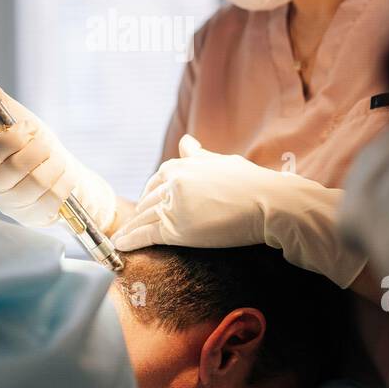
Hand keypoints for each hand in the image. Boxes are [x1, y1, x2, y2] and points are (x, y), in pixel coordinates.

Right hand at [0, 72, 116, 231]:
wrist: (63, 172)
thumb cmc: (38, 145)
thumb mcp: (20, 120)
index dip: (18, 138)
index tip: (31, 130)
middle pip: (16, 169)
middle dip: (40, 152)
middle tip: (46, 146)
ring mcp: (8, 206)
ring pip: (38, 184)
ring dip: (56, 166)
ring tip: (57, 161)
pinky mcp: (29, 218)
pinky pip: (52, 201)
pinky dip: (64, 184)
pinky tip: (63, 178)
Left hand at [114, 135, 361, 286]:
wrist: (270, 203)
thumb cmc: (252, 184)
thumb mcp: (222, 161)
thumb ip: (198, 155)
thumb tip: (185, 141)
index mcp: (181, 165)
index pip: (156, 181)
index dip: (150, 196)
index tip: (147, 206)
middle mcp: (172, 181)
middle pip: (148, 200)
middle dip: (138, 214)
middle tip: (130, 225)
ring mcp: (173, 205)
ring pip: (145, 218)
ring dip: (130, 229)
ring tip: (118, 239)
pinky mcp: (176, 229)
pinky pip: (146, 234)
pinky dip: (130, 240)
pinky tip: (120, 246)